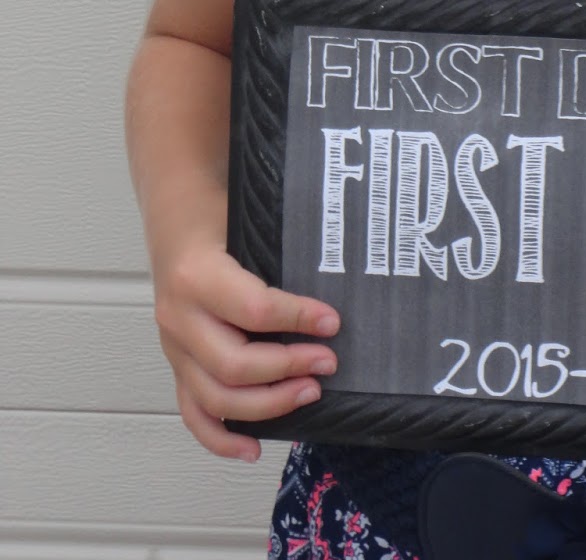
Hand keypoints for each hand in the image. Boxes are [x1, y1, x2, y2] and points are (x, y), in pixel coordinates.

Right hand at [153, 233, 340, 461]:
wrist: (174, 216)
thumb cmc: (216, 216)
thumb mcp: (245, 222)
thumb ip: (278, 256)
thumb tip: (330, 296)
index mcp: (196, 275)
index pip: (254, 309)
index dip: (298, 319)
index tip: (333, 322)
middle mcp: (178, 316)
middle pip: (233, 364)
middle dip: (288, 368)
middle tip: (328, 361)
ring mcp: (173, 347)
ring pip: (215, 397)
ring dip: (268, 404)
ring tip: (309, 392)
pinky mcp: (176, 365)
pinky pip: (193, 412)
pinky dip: (221, 438)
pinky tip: (253, 449)